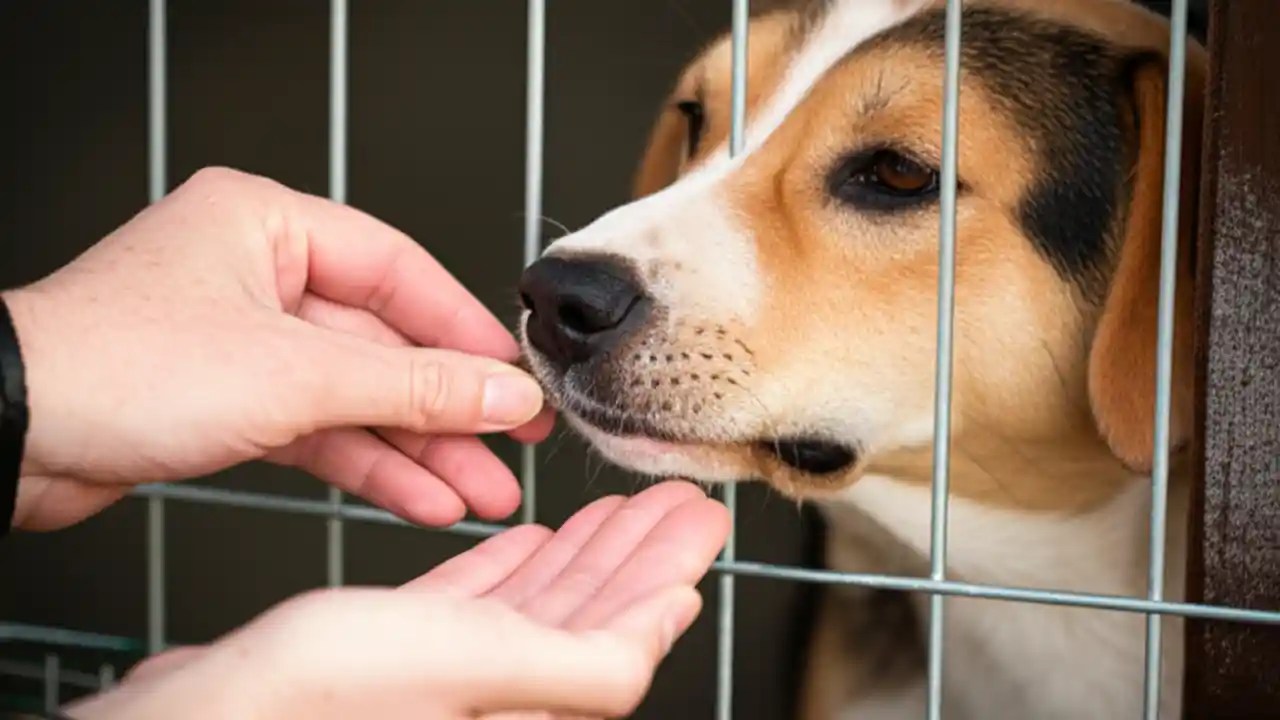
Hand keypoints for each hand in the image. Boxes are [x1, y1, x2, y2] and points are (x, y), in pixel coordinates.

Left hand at [3, 167, 553, 530]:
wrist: (7, 438)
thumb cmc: (114, 368)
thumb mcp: (295, 374)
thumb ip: (411, 384)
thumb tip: (497, 390)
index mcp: (267, 225)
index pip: (398, 272)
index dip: (465, 331)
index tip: (513, 378)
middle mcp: (256, 274)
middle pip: (381, 343)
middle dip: (445, 407)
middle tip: (510, 442)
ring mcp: (241, 340)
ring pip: (354, 394)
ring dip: (416, 447)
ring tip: (477, 489)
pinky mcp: (225, 400)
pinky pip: (317, 428)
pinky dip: (366, 464)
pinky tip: (418, 497)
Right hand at [62, 481, 729, 719]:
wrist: (200, 718)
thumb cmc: (319, 700)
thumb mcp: (476, 668)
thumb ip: (583, 667)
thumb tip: (665, 633)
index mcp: (530, 703)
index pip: (626, 634)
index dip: (666, 573)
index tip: (696, 516)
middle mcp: (495, 695)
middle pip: (590, 612)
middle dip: (631, 551)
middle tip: (667, 498)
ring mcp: (443, 675)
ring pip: (536, 604)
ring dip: (577, 551)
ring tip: (607, 508)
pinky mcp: (390, 654)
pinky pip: (472, 605)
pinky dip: (505, 568)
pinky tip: (526, 537)